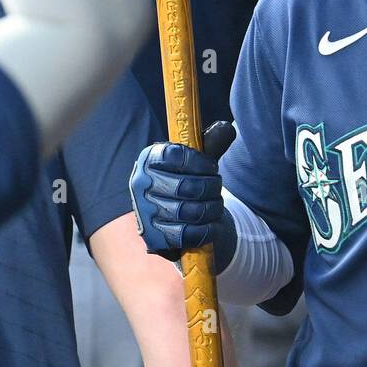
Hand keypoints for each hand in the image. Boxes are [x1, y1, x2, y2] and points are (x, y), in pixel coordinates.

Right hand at [129, 122, 233, 261]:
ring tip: (215, 206)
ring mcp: (145, 212)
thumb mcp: (201, 160)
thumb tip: (226, 128)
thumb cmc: (191, 180)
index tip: (211, 167)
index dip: (201, 163)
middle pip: (187, 187)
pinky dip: (207, 230)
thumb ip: (213, 143)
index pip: (177, 156)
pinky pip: (188, 234)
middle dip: (212, 188)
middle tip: (215, 188)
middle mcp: (140, 184)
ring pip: (190, 212)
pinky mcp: (153, 237)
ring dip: (212, 209)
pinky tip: (210, 224)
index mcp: (150, 159)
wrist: (181, 218)